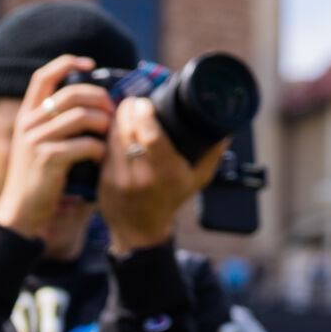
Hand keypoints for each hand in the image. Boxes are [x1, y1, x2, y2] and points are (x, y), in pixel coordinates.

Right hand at [0, 56, 115, 239]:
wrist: (20, 212)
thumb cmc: (40, 177)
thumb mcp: (40, 143)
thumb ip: (58, 121)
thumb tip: (97, 102)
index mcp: (26, 116)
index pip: (42, 77)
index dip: (66, 63)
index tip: (90, 63)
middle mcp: (28, 124)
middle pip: (72, 94)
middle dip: (99, 98)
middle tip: (113, 111)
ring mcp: (36, 141)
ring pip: (82, 117)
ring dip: (104, 124)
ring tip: (109, 134)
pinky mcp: (47, 159)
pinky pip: (85, 144)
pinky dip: (99, 149)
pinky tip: (101, 157)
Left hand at [97, 96, 226, 253]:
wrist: (140, 230)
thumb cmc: (171, 200)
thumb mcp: (198, 179)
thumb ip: (213, 154)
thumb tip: (226, 130)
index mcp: (169, 172)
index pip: (151, 136)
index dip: (144, 114)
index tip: (145, 102)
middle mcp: (144, 176)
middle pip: (129, 133)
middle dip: (128, 111)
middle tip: (133, 101)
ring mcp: (122, 179)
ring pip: (114, 139)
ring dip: (116, 120)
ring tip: (123, 110)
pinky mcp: (106, 181)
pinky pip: (105, 150)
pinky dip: (108, 135)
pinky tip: (114, 127)